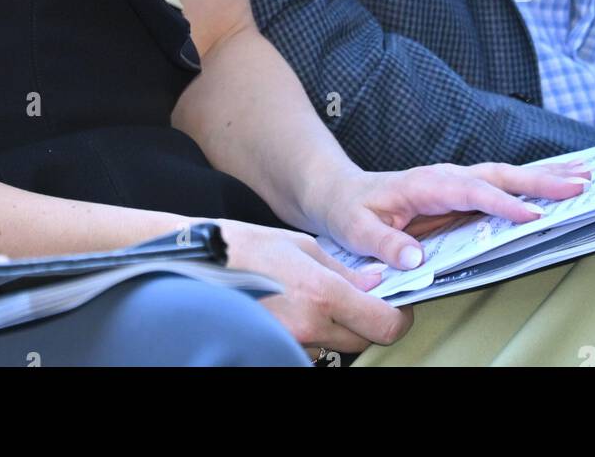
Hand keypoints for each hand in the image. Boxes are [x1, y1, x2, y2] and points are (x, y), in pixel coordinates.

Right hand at [217, 218, 412, 354]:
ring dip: (337, 328)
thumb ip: (342, 269)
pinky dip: (313, 334)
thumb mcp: (300, 245)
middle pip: (364, 341)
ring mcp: (291, 343)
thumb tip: (374, 282)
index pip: (383, 325)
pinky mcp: (275, 349)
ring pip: (335, 346)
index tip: (398, 307)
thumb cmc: (243, 248)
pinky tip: (297, 310)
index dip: (398, 318)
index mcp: (321, 294)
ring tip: (315, 300)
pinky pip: (310, 348)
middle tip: (361, 300)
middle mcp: (310, 327)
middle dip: (369, 321)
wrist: (196, 264)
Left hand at [316, 159, 592, 270]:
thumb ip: (384, 245)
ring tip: (587, 174)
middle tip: (580, 183)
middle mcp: (445, 178)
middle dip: (540, 180)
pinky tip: (559, 180)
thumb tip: (416, 258)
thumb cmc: (349, 210)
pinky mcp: (462, 192)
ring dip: (545, 175)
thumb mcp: (356, 230)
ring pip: (506, 176)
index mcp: (424, 184)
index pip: (469, 192)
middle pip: (498, 176)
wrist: (340, 192)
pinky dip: (533, 181)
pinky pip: (501, 186)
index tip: (530, 215)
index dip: (500, 204)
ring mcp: (456, 182)